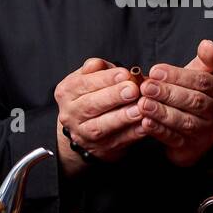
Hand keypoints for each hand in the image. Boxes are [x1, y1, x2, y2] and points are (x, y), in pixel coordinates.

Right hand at [54, 58, 146, 174]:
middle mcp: (70, 114)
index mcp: (67, 92)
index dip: (105, 78)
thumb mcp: (88, 77)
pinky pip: (117, 142)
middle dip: (113, 97)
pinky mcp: (100, 149)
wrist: (83, 128)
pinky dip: (132, 134)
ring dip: (122, 118)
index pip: (84, 83)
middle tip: (133, 90)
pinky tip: (145, 125)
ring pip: (101, 127)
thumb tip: (99, 64)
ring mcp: (83, 134)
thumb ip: (96, 69)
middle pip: (91, 105)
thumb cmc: (92, 95)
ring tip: (139, 108)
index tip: (125, 74)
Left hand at [137, 40, 212, 166]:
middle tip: (146, 86)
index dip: (178, 75)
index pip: (202, 81)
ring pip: (185, 121)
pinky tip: (145, 122)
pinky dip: (159, 131)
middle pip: (194, 101)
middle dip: (168, 93)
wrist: (196, 132)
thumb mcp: (199, 77)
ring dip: (162, 112)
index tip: (156, 70)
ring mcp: (207, 133)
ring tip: (143, 104)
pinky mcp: (192, 149)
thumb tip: (208, 43)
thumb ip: (204, 60)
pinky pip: (175, 139)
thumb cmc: (193, 97)